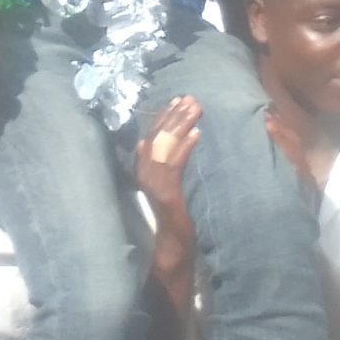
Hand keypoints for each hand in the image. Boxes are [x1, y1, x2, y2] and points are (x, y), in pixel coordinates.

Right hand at [137, 97, 201, 232]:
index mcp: (142, 167)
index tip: (178, 100)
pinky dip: (185, 147)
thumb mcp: (164, 182)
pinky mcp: (165, 193)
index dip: (164, 116)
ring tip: (195, 109)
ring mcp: (153, 183)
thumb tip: (146, 142)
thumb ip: (158, 163)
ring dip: (181, 125)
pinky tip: (197, 134)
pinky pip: (175, 164)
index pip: (152, 135)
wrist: (172, 241)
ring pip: (166, 146)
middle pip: (158, 136)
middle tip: (190, 99)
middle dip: (174, 115)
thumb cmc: (173, 211)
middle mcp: (144, 172)